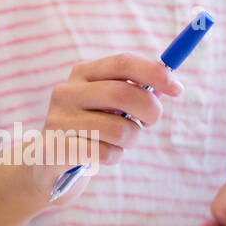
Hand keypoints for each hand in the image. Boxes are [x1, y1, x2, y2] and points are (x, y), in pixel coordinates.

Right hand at [33, 52, 183, 202]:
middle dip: (150, 111)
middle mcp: (67, 91)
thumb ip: (135, 90)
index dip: (155, 73)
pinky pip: (107, 153)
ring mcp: (59, 119)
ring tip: (118, 142)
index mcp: (82, 73)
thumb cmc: (90, 128)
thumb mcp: (110, 105)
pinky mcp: (57, 147)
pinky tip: (100, 156)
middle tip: (150, 122)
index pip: (123, 62)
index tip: (178, 89)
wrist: (47, 163)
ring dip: (131, 139)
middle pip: (123, 93)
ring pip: (120, 129)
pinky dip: (114, 157)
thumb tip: (169, 84)